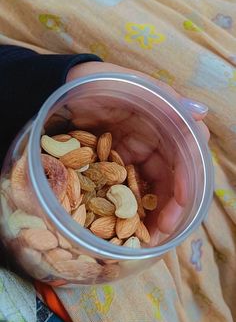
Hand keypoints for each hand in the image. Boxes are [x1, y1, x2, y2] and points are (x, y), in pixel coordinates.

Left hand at [66, 62, 208, 242]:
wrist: (65, 85)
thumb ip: (167, 99)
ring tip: (140, 240)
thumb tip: (202, 112)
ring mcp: (131, 155)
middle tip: (158, 236)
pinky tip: (120, 224)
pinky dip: (124, 207)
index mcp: (164, 127)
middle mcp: (151, 144)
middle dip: (167, 211)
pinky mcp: (110, 163)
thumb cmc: (102, 81)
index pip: (184, 161)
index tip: (178, 209)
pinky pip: (122, 188)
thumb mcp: (135, 86)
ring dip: (147, 215)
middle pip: (167, 181)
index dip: (185, 186)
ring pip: (145, 189)